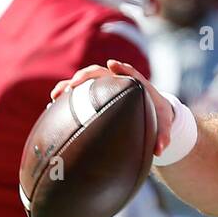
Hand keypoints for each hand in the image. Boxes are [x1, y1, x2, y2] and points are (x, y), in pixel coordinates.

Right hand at [50, 60, 175, 157]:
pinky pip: (79, 92)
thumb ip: (164, 136)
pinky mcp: (95, 93)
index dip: (121, 68)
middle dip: (86, 75)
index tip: (112, 65)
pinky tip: (53, 106)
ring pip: (85, 81)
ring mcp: (104, 86)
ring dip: (70, 85)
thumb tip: (160, 151)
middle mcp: (117, 81)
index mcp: (136, 84)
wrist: (152, 109)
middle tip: (74, 84)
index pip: (129, 72)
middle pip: (100, 72)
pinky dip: (67, 96)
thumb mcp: (164, 125)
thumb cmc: (158, 115)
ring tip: (56, 95)